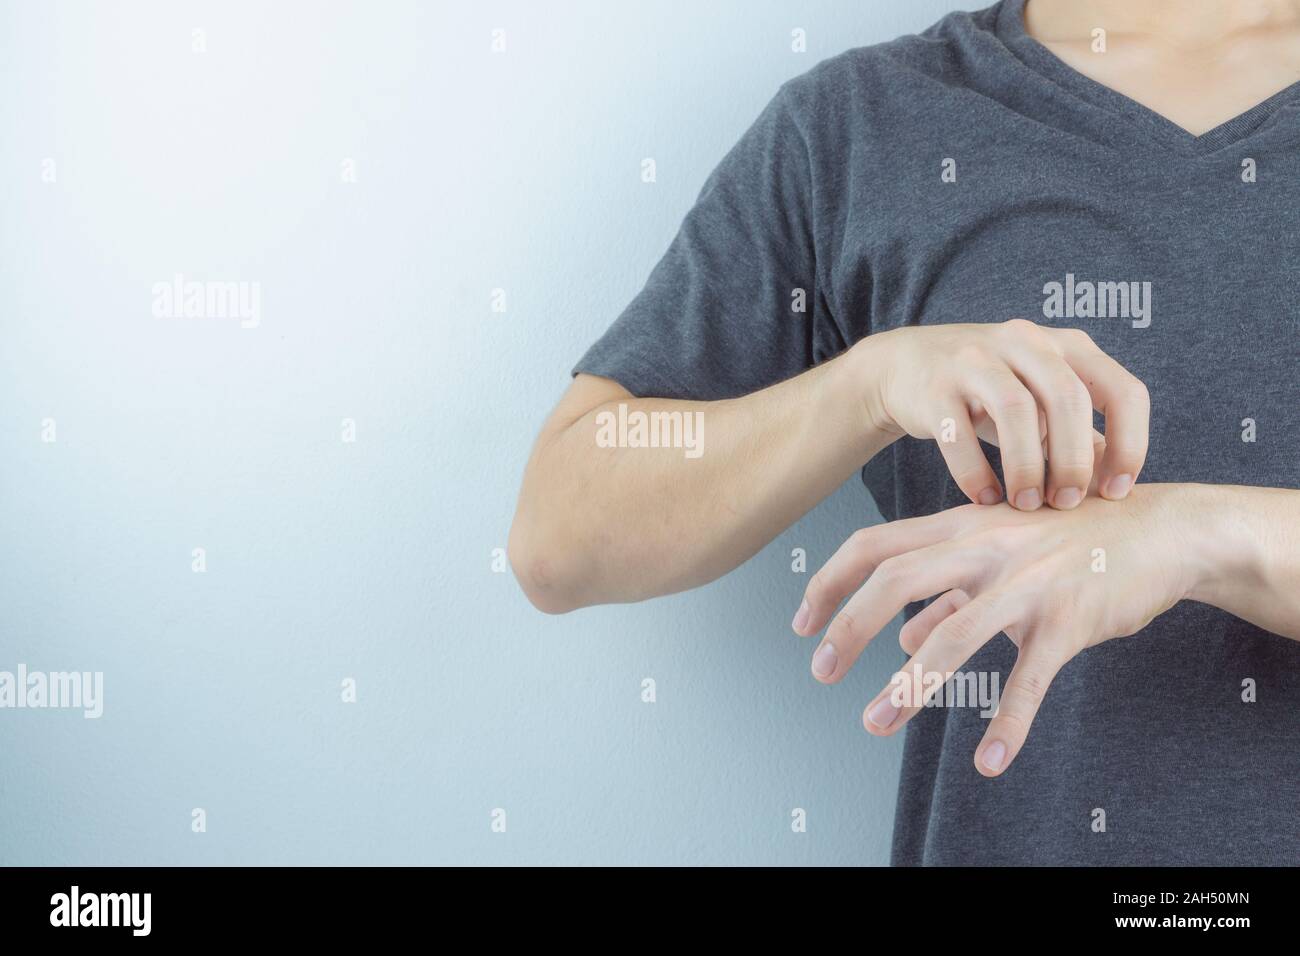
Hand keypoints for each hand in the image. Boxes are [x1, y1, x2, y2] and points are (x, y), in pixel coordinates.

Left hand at [791, 486, 1200, 775]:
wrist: (1161, 529)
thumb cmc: (1072, 540)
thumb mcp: (1001, 554)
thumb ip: (949, 593)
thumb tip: (902, 638)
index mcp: (962, 526)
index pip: (874, 545)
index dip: (829, 582)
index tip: (802, 623)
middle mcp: (986, 546)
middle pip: (894, 579)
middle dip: (848, 626)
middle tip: (821, 670)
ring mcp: (1028, 581)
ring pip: (954, 634)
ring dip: (908, 684)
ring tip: (875, 722)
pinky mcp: (1070, 619)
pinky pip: (1030, 679)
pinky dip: (1008, 723)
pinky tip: (989, 762)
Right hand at [854, 319, 1149, 510]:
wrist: (907, 365)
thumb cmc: (988, 392)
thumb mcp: (1041, 400)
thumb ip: (1079, 434)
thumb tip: (1116, 484)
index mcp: (1067, 346)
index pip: (1122, 391)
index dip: (1129, 445)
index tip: (1115, 493)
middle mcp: (1026, 342)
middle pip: (1068, 398)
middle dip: (1073, 460)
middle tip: (1066, 504)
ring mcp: (976, 358)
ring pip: (1016, 410)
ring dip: (1026, 466)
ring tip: (1026, 505)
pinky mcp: (935, 384)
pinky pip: (959, 432)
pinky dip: (975, 472)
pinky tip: (984, 497)